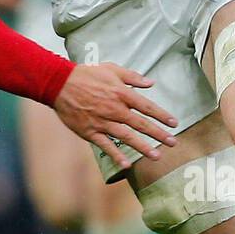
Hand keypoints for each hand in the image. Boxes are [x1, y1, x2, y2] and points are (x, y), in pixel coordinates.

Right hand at [53, 63, 178, 167]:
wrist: (59, 83)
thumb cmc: (86, 74)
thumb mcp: (111, 69)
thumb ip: (132, 77)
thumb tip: (151, 83)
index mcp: (121, 93)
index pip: (146, 106)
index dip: (162, 115)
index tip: (174, 123)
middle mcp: (114, 109)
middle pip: (141, 124)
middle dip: (159, 134)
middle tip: (173, 142)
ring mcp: (102, 122)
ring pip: (127, 137)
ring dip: (143, 147)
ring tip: (156, 156)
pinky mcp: (90, 131)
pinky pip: (105, 145)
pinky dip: (116, 155)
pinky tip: (126, 164)